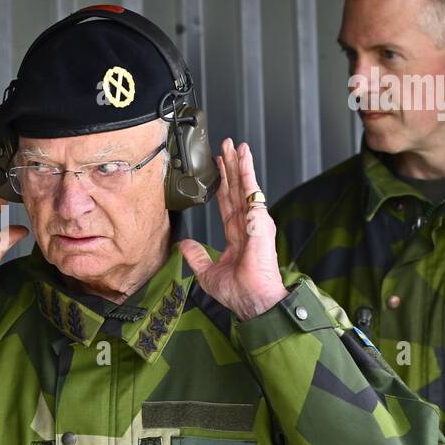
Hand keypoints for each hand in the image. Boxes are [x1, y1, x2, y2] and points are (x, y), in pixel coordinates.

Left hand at [178, 138, 288, 320]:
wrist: (252, 300)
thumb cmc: (238, 291)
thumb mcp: (208, 272)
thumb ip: (197, 256)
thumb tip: (184, 244)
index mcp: (237, 235)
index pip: (227, 203)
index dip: (222, 185)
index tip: (218, 167)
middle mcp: (247, 225)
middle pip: (236, 189)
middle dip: (231, 167)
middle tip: (227, 145)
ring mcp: (255, 221)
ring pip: (245, 186)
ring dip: (241, 164)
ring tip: (236, 145)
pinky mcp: (259, 220)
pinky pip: (251, 192)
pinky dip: (247, 174)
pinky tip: (243, 159)